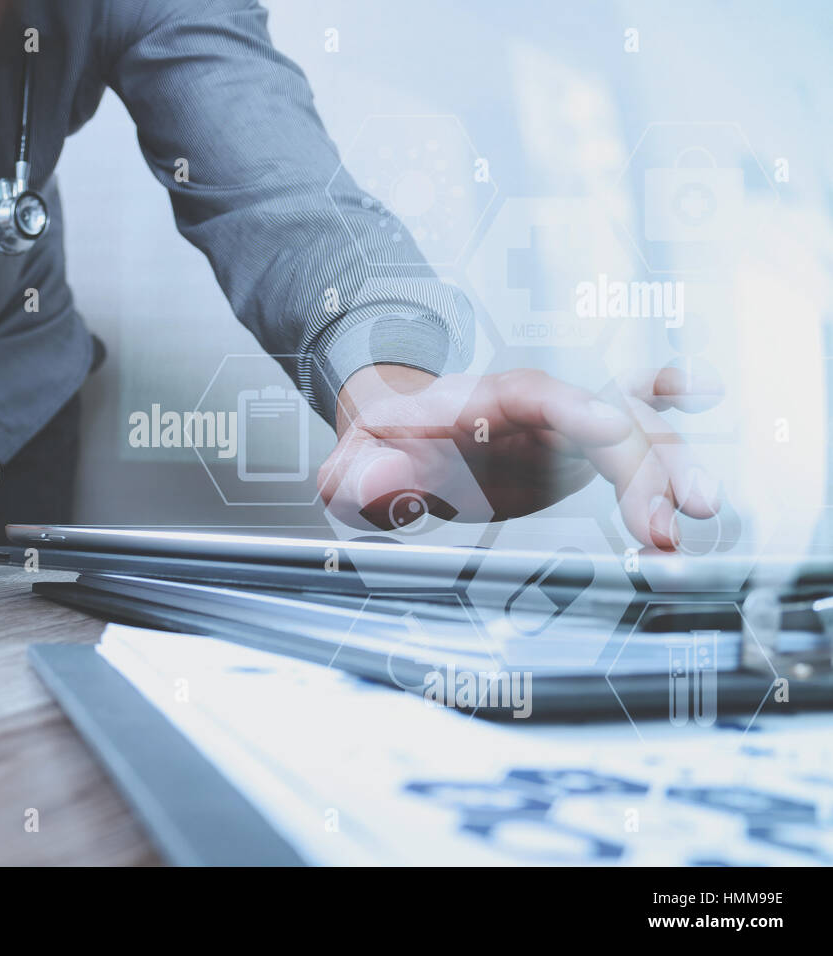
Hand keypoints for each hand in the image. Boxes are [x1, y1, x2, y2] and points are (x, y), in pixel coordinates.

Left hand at [319, 363, 723, 550]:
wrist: (399, 437)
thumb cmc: (380, 446)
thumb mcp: (357, 464)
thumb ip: (362, 476)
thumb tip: (378, 486)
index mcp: (477, 400)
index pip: (530, 396)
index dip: (571, 409)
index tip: (610, 427)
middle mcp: (533, 406)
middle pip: (599, 418)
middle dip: (639, 469)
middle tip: (663, 530)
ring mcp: (564, 424)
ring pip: (634, 432)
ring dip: (670, 470)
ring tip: (695, 519)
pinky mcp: (582, 448)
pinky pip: (637, 425)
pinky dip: (671, 411)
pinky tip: (707, 392)